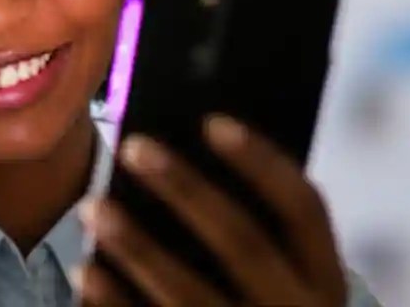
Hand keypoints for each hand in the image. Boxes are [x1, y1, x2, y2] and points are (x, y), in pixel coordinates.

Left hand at [74, 115, 347, 305]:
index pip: (303, 207)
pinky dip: (116, 302)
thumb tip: (191, 153)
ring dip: (137, 247)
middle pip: (242, 242)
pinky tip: (87, 270)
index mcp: (323, 277)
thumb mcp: (288, 277)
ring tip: (92, 207)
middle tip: (133, 146)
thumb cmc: (267, 306)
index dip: (261, 161)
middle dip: (186, 190)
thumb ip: (261, 229)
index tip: (211, 121)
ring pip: (190, 293)